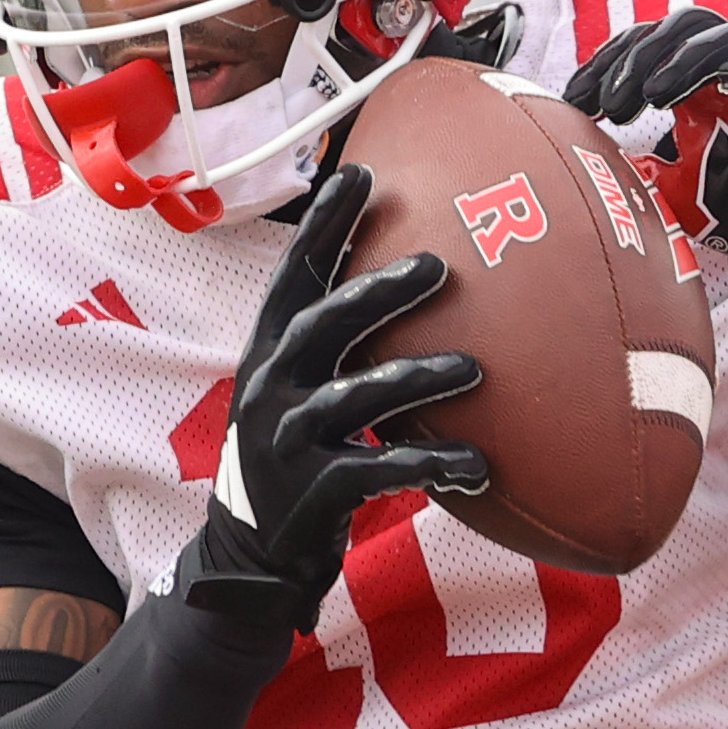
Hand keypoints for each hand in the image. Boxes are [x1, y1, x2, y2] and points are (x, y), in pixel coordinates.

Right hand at [177, 165, 488, 632]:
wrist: (253, 555)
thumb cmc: (295, 459)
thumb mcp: (297, 393)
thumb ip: (335, 347)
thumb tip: (408, 276)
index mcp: (268, 355)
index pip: (293, 277)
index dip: (322, 225)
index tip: (359, 173)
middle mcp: (269, 389)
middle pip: (321, 324)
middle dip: (377, 291)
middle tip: (438, 265)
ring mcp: (285, 442)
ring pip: (355, 397)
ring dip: (418, 378)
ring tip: (474, 369)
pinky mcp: (312, 493)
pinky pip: (379, 468)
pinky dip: (430, 463)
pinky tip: (474, 465)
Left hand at [564, 8, 727, 332]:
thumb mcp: (682, 197)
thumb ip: (645, 169)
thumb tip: (585, 160)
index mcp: (709, 85)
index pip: (653, 45)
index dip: (608, 63)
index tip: (573, 100)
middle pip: (684, 25)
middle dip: (635, 54)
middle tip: (601, 101)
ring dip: (683, 57)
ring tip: (646, 97)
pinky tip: (702, 94)